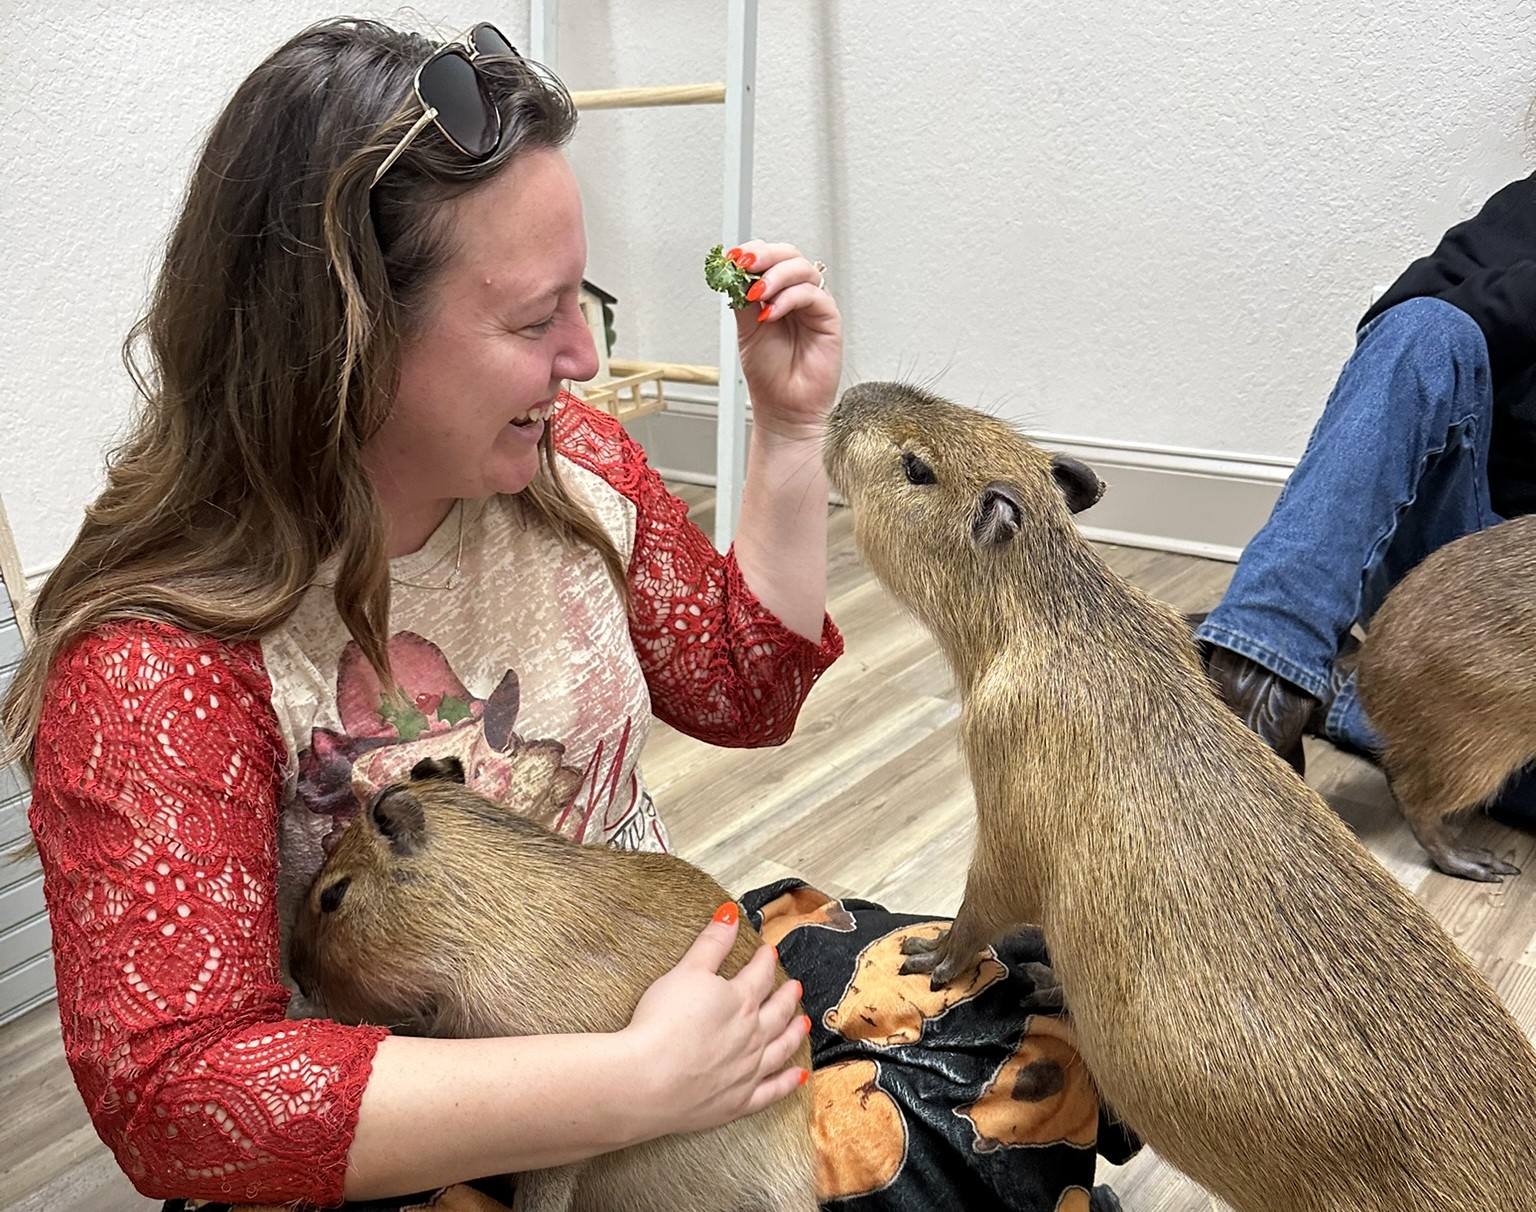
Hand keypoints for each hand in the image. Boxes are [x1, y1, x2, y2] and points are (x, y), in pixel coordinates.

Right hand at [622, 903, 809, 1136]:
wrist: (646, 1080)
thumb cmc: (663, 1022)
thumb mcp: (686, 971)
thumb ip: (712, 942)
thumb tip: (731, 914)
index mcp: (741, 1000)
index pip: (760, 974)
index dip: (765, 960)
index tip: (769, 952)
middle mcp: (753, 1035)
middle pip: (778, 1011)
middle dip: (787, 996)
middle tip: (795, 987)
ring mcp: (749, 1071)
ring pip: (781, 1048)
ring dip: (793, 1033)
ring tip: (802, 1023)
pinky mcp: (738, 1102)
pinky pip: (772, 1092)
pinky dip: (788, 1083)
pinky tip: (799, 1077)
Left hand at [726, 241, 842, 441]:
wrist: (783, 408)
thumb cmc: (769, 375)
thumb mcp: (745, 330)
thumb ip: (742, 299)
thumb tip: (734, 271)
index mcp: (776, 295)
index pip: (769, 259)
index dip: (752, 253)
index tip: (731, 258)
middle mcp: (796, 296)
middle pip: (788, 255)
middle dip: (764, 256)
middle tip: (744, 264)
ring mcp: (813, 306)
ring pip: (802, 269)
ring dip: (775, 276)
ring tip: (757, 295)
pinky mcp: (829, 319)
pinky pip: (813, 294)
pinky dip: (789, 298)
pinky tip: (773, 312)